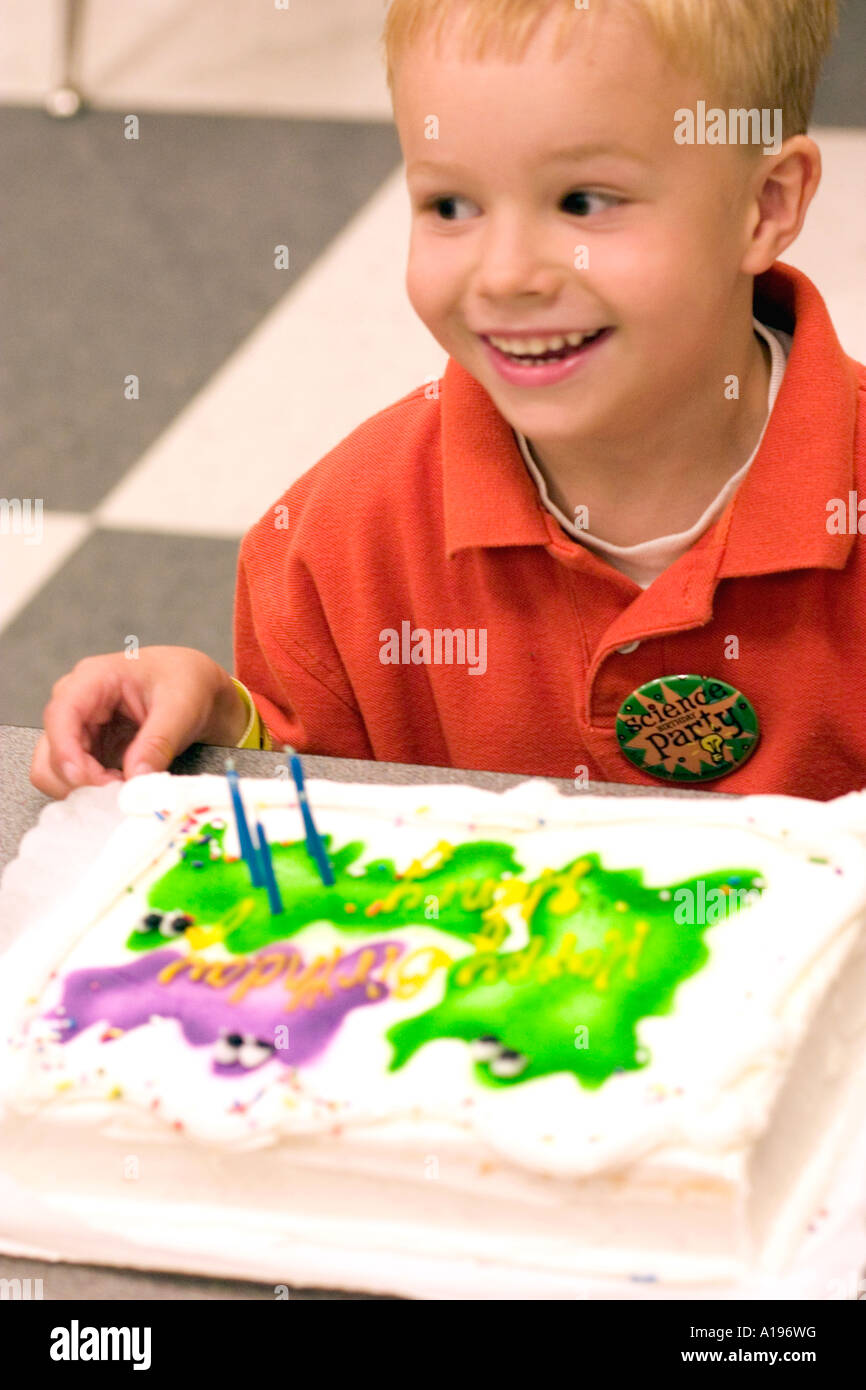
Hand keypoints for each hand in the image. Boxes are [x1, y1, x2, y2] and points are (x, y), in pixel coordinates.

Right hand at [30, 646, 247, 798]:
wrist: (196, 686)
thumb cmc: (185, 681)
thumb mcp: (181, 708)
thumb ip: (157, 743)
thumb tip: (137, 780)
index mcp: (93, 678)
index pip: (61, 715)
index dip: (66, 752)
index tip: (88, 780)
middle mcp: (76, 702)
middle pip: (51, 749)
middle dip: (79, 778)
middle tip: (118, 791)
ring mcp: (78, 728)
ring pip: (55, 769)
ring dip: (83, 788)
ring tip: (124, 789)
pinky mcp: (88, 749)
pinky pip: (74, 778)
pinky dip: (93, 790)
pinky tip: (123, 788)